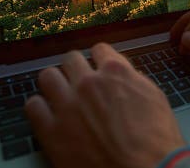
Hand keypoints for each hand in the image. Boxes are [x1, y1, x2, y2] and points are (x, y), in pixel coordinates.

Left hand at [25, 43, 184, 167]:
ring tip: (60, 96)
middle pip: (70, 59)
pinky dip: (40, 108)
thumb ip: (134, 81)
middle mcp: (88, 83)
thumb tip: (125, 76)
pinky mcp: (51, 130)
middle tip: (78, 82)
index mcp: (116, 72)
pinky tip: (48, 115)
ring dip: (55, 84)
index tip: (97, 66)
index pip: (99, 49)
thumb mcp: (155, 99)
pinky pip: (33, 106)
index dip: (99, 59)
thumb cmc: (156, 141)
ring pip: (48, 76)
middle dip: (75, 69)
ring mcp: (67, 105)